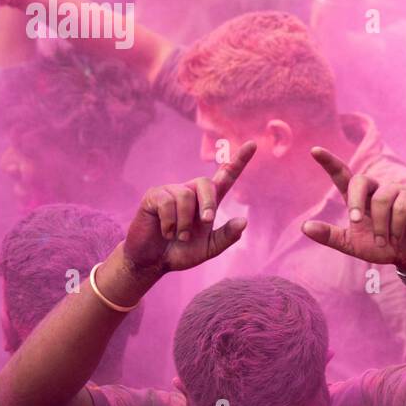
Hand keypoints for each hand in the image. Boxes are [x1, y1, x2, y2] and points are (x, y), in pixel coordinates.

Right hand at [123, 141, 255, 276]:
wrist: (152, 261)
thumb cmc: (181, 252)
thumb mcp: (209, 249)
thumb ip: (226, 237)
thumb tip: (243, 221)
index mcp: (208, 202)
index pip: (226, 176)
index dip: (239, 161)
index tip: (253, 144)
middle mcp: (191, 192)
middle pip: (206, 183)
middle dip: (209, 204)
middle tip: (206, 222)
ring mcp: (171, 192)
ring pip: (186, 196)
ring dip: (185, 222)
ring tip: (178, 236)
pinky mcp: (154, 196)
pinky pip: (167, 202)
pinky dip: (169, 222)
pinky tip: (165, 231)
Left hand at [301, 148, 405, 271]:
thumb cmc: (380, 245)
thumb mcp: (351, 244)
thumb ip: (330, 236)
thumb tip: (304, 227)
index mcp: (357, 198)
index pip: (342, 175)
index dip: (329, 162)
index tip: (314, 151)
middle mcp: (375, 189)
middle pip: (359, 180)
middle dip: (355, 201)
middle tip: (356, 222)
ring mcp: (394, 190)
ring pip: (381, 200)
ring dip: (380, 227)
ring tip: (384, 242)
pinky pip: (399, 208)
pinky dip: (395, 228)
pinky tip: (397, 237)